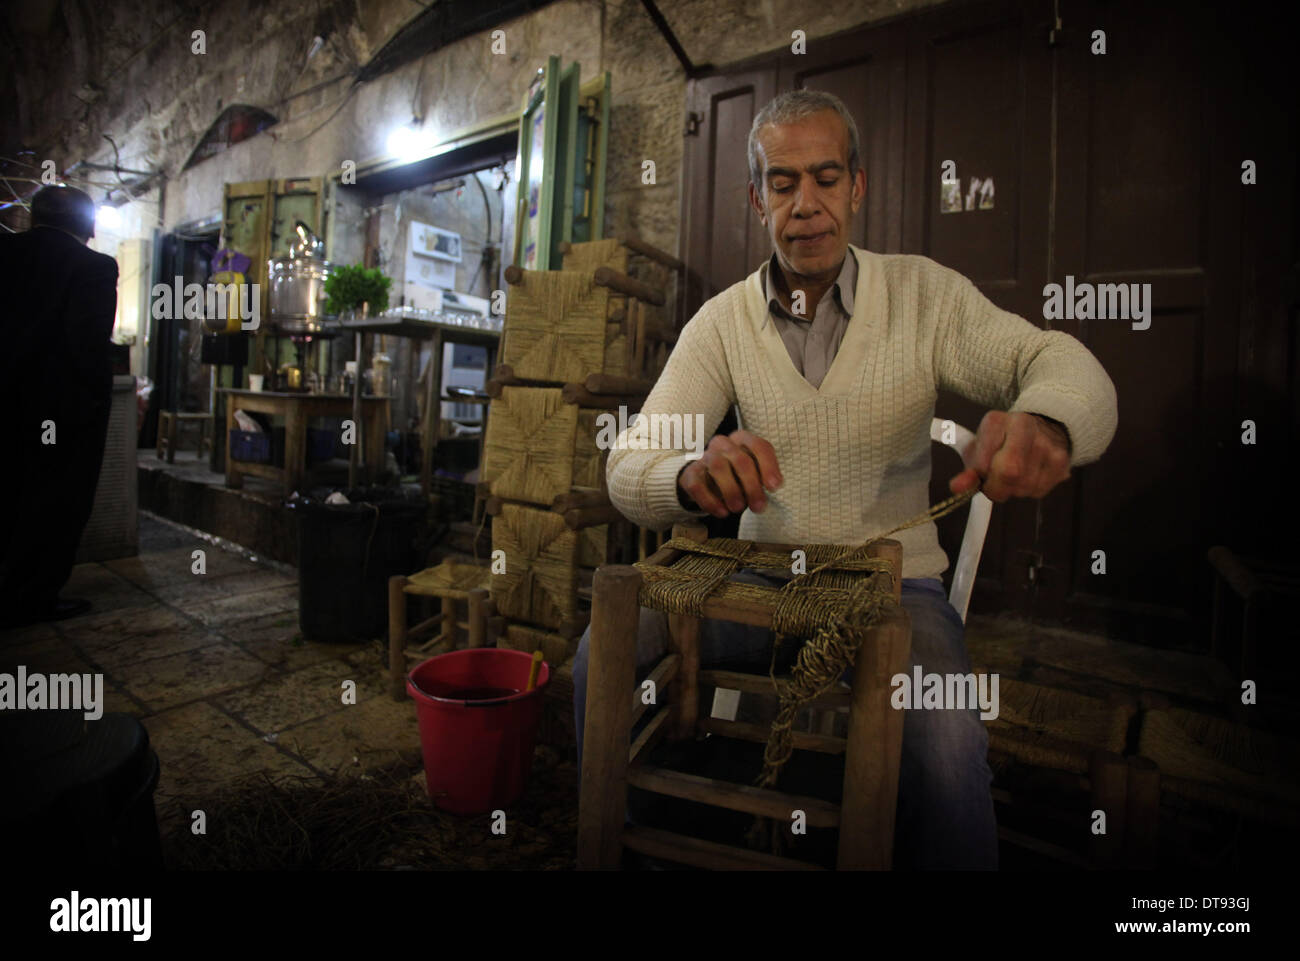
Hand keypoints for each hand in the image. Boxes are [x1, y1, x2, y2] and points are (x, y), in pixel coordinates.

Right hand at [678, 430, 782, 517]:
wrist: (704, 481)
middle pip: (740, 459)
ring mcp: (705, 456)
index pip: (759, 446)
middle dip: (752, 485)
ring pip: (718, 467)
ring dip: (731, 491)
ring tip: (738, 509)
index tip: (775, 487)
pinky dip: (710, 501)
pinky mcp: (690, 473)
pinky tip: (722, 513)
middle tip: (758, 507)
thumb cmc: (737, 477)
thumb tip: (773, 486)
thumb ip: (763, 478)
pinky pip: (698, 485)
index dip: (769, 466)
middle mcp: (723, 444)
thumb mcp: (754, 474)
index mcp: (743, 439)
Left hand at [949, 411, 1070, 501]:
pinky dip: (1028, 490)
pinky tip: (1029, 475)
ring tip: (1014, 474)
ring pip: (1023, 487)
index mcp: (997, 421)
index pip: (983, 463)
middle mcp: (1026, 428)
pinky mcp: (1061, 462)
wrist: (1042, 427)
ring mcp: (1047, 445)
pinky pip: (1038, 491)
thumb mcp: (979, 449)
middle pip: (1009, 474)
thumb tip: (957, 488)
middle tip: (995, 482)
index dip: (981, 477)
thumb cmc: (1003, 441)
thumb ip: (968, 471)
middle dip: (997, 488)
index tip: (981, 474)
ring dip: (1013, 490)